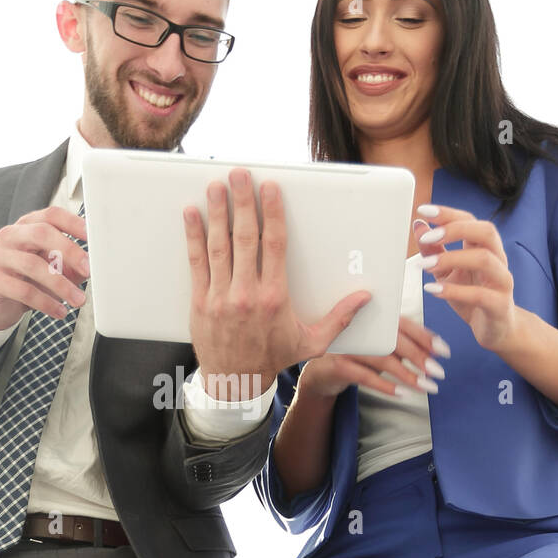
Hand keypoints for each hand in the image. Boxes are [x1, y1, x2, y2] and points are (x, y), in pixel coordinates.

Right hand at [0, 206, 90, 331]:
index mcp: (28, 226)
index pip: (51, 215)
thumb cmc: (28, 279)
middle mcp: (11, 236)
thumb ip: (72, 264)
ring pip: (33, 264)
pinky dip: (46, 303)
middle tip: (88, 270)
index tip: (92, 237)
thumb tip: (92, 266)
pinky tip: (60, 311)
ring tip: (78, 299)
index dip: (73, 223)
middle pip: (41, 233)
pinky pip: (23, 291)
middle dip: (69, 251)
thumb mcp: (53, 268)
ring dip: (61, 284)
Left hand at [183, 169, 371, 399]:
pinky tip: (192, 215)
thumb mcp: (313, 342)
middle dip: (243, 202)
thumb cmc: (274, 359)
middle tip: (240, 175)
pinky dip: (194, 237)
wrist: (235, 382)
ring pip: (219, 245)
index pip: (274, 245)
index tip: (271, 189)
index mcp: (275, 297)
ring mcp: (221, 296)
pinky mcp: (200, 301)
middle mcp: (247, 293)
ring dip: (216, 213)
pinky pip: (197, 263)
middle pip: (245, 237)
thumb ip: (340, 318)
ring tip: (216, 186)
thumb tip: (366, 297)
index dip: (272, 213)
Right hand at [297, 315, 450, 399]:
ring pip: (383, 359)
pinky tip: (402, 393)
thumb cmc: (354, 357)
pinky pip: (366, 376)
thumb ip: (399, 344)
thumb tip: (433, 352)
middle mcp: (358, 328)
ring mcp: (347, 346)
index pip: (403, 324)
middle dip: (419, 357)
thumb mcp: (377, 347)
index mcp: (371, 318)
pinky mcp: (337, 365)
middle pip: (394, 340)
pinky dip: (386, 386)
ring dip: (408, 375)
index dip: (424, 337)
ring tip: (426, 386)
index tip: (443, 351)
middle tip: (438, 372)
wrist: (319, 373)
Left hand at [414, 204, 517, 350]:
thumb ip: (434, 251)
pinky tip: (433, 289)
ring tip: (425, 265)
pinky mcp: (500, 305)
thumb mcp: (447, 272)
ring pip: (486, 260)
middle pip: (486, 231)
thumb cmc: (473, 298)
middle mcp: (497, 259)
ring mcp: (502, 281)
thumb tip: (419, 225)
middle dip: (455, 230)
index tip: (423, 210)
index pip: (470, 220)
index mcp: (484, 247)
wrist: (496, 329)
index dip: (448, 214)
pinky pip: (481, 295)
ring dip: (452, 259)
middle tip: (427, 238)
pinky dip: (455, 291)